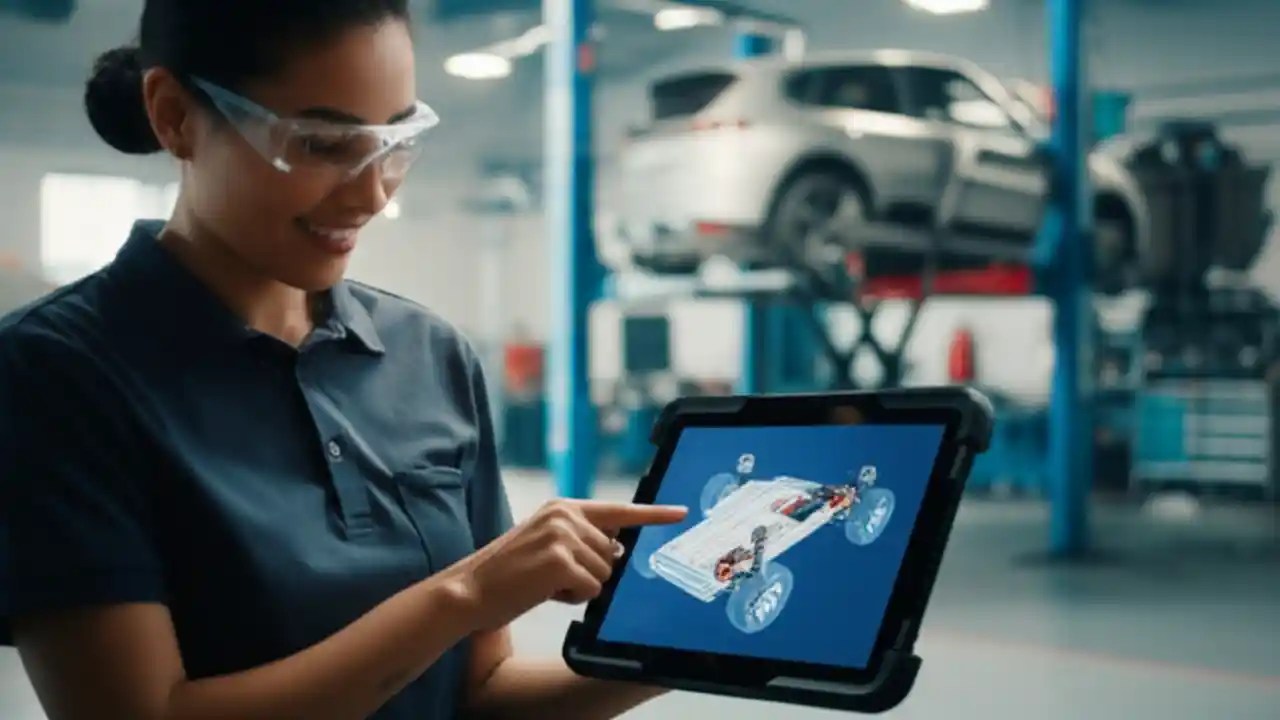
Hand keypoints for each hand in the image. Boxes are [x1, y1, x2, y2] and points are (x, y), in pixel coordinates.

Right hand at [443, 499, 687, 631]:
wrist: (470, 590)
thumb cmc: (509, 573)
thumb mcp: (546, 544)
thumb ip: (582, 540)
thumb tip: (618, 550)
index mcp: (563, 507)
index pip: (617, 510)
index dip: (652, 514)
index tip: (680, 512)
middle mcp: (565, 516)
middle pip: (612, 553)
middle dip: (591, 571)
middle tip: (551, 576)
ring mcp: (563, 536)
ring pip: (604, 573)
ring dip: (580, 586)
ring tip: (544, 583)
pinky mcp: (561, 561)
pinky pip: (591, 588)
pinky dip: (572, 598)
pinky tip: (544, 592)